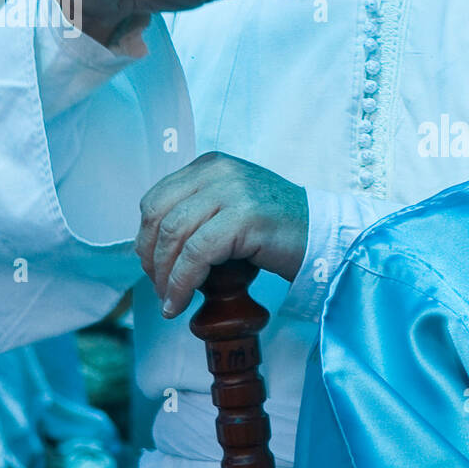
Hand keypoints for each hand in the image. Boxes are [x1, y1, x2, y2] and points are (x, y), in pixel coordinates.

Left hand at [137, 152, 309, 317]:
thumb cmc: (277, 231)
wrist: (323, 237)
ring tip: (171, 300)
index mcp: (211, 166)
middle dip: (151, 258)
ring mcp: (233, 191)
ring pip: (173, 234)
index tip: (153, 268)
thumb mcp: (231, 208)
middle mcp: (219, 172)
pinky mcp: (244, 217)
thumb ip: (198, 213)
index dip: (145, 239)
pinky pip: (196, 254)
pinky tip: (181, 302)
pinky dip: (182, 282)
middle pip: (158, 215)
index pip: (157, 199)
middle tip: (160, 288)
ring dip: (165, 275)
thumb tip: (155, 250)